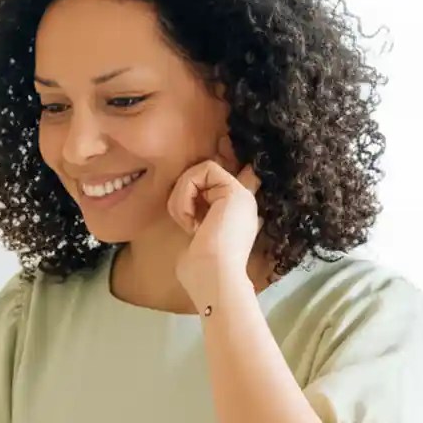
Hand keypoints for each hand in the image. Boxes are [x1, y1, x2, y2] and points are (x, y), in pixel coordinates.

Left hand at [167, 136, 261, 308]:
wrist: (214, 278)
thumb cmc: (201, 272)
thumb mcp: (194, 244)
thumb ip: (196, 225)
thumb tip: (193, 223)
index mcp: (233, 216)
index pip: (223, 183)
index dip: (210, 171)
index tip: (218, 144)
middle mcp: (241, 203)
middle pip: (206, 174)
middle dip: (184, 193)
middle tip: (188, 221)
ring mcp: (240, 195)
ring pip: (200, 171)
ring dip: (182, 197)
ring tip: (189, 222)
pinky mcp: (235, 189)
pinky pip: (203, 169)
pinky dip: (187, 192)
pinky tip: (192, 216)